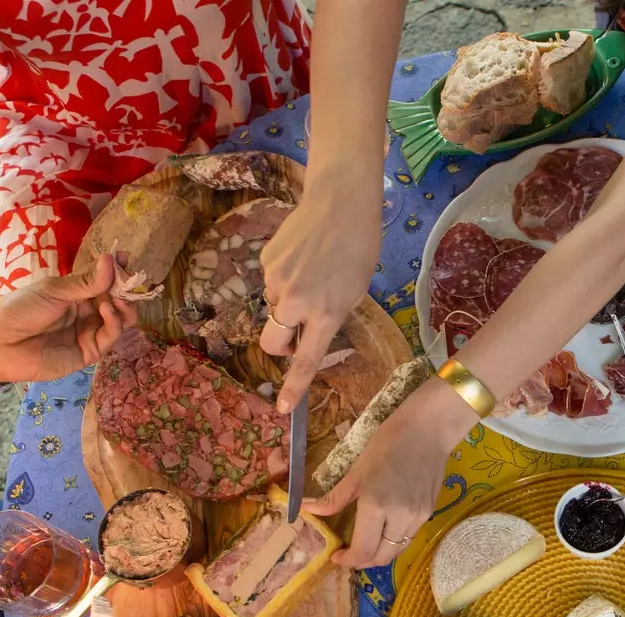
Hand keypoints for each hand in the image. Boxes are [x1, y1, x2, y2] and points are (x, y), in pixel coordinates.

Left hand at [0, 255, 135, 382]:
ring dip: (123, 307)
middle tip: (128, 282)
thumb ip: (86, 281)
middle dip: (125, 291)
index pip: (104, 282)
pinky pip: (109, 337)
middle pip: (117, 302)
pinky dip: (114, 322)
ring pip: (119, 321)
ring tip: (116, 299)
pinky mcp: (89, 353)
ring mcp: (89, 333)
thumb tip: (112, 259)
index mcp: (76, 294)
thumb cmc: (21, 309)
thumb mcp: (54, 290)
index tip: (124, 258)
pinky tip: (107, 310)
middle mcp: (86, 313)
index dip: (116, 272)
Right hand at [258, 186, 382, 412]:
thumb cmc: (359, 247)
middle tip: (295, 334)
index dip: (293, 387)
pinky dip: (284, 277)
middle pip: (271, 342)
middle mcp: (297, 302)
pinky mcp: (265, 261)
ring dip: (287, 302)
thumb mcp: (355, 291)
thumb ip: (330, 315)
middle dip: (279, 346)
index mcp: (327, 313)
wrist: (339, 201)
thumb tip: (306, 329)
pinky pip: (271, 281)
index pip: (305, 360)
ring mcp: (276, 281)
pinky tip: (302, 255)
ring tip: (311, 273)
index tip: (281, 408)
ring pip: (274, 307)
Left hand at [307, 381, 472, 567]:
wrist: (430, 429)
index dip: (348, 560)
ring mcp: (417, 518)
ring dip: (379, 552)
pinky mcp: (429, 513)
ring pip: (396, 550)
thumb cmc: (389, 441)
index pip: (362, 551)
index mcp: (376, 506)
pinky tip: (384, 528)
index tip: (336, 556)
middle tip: (348, 553)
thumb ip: (334, 498)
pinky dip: (393, 541)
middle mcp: (399, 518)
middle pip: (380, 558)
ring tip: (365, 542)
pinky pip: (408, 537)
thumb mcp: (357, 469)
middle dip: (362, 561)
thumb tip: (306, 510)